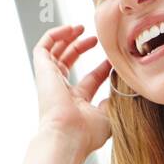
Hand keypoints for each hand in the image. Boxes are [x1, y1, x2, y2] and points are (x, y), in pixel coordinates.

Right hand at [32, 24, 111, 158]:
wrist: (68, 136)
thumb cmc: (87, 133)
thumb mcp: (108, 115)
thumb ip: (114, 101)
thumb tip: (120, 88)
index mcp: (76, 102)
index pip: (90, 79)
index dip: (102, 67)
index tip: (113, 59)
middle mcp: (61, 91)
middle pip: (69, 63)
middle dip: (81, 48)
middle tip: (95, 38)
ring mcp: (51, 80)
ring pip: (54, 52)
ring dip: (67, 37)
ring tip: (81, 27)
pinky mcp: (43, 71)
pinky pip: (43, 47)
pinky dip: (55, 34)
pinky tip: (70, 29)